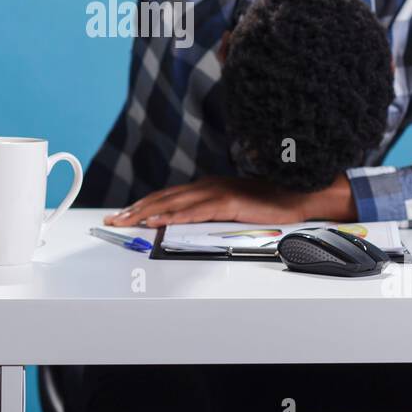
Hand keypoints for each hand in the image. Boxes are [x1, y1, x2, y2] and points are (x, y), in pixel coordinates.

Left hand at [103, 174, 356, 227]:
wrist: (298, 196)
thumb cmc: (269, 205)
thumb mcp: (233, 210)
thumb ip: (211, 214)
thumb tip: (187, 226)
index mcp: (207, 187)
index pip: (167, 196)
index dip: (142, 205)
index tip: (123, 215)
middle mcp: (207, 185)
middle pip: (163, 198)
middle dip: (135, 209)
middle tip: (113, 221)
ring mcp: (217, 192)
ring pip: (173, 203)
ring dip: (146, 213)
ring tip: (126, 222)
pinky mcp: (228, 202)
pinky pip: (195, 211)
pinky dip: (173, 216)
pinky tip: (158, 222)